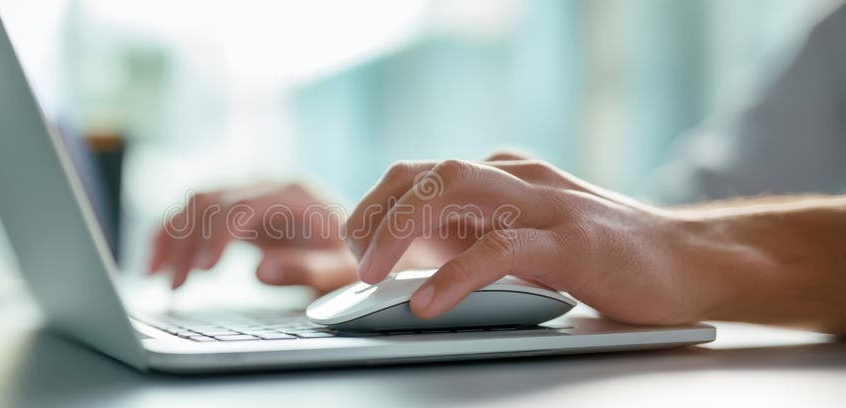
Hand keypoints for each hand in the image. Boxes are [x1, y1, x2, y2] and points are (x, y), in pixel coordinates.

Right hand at [149, 183, 356, 292]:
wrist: (357, 242)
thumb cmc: (351, 258)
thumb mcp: (341, 270)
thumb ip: (308, 270)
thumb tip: (260, 270)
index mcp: (293, 193)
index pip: (241, 205)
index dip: (217, 236)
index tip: (203, 271)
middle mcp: (265, 184)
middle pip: (210, 200)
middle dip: (187, 243)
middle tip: (176, 287)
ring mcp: (247, 192)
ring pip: (194, 203)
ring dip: (170, 238)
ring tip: (158, 279)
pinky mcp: (234, 207)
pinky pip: (194, 215)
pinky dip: (171, 236)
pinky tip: (158, 265)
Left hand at [345, 151, 715, 325]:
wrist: (692, 260)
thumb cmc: (606, 255)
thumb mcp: (528, 237)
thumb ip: (478, 235)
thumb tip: (411, 259)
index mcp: (504, 177)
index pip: (420, 173)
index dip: (376, 203)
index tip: (352, 243)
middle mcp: (518, 179)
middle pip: (426, 172)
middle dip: (377, 210)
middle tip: (353, 258)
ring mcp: (545, 205)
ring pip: (452, 190)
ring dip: (400, 229)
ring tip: (370, 273)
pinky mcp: (572, 242)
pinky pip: (500, 250)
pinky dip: (456, 274)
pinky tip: (428, 302)